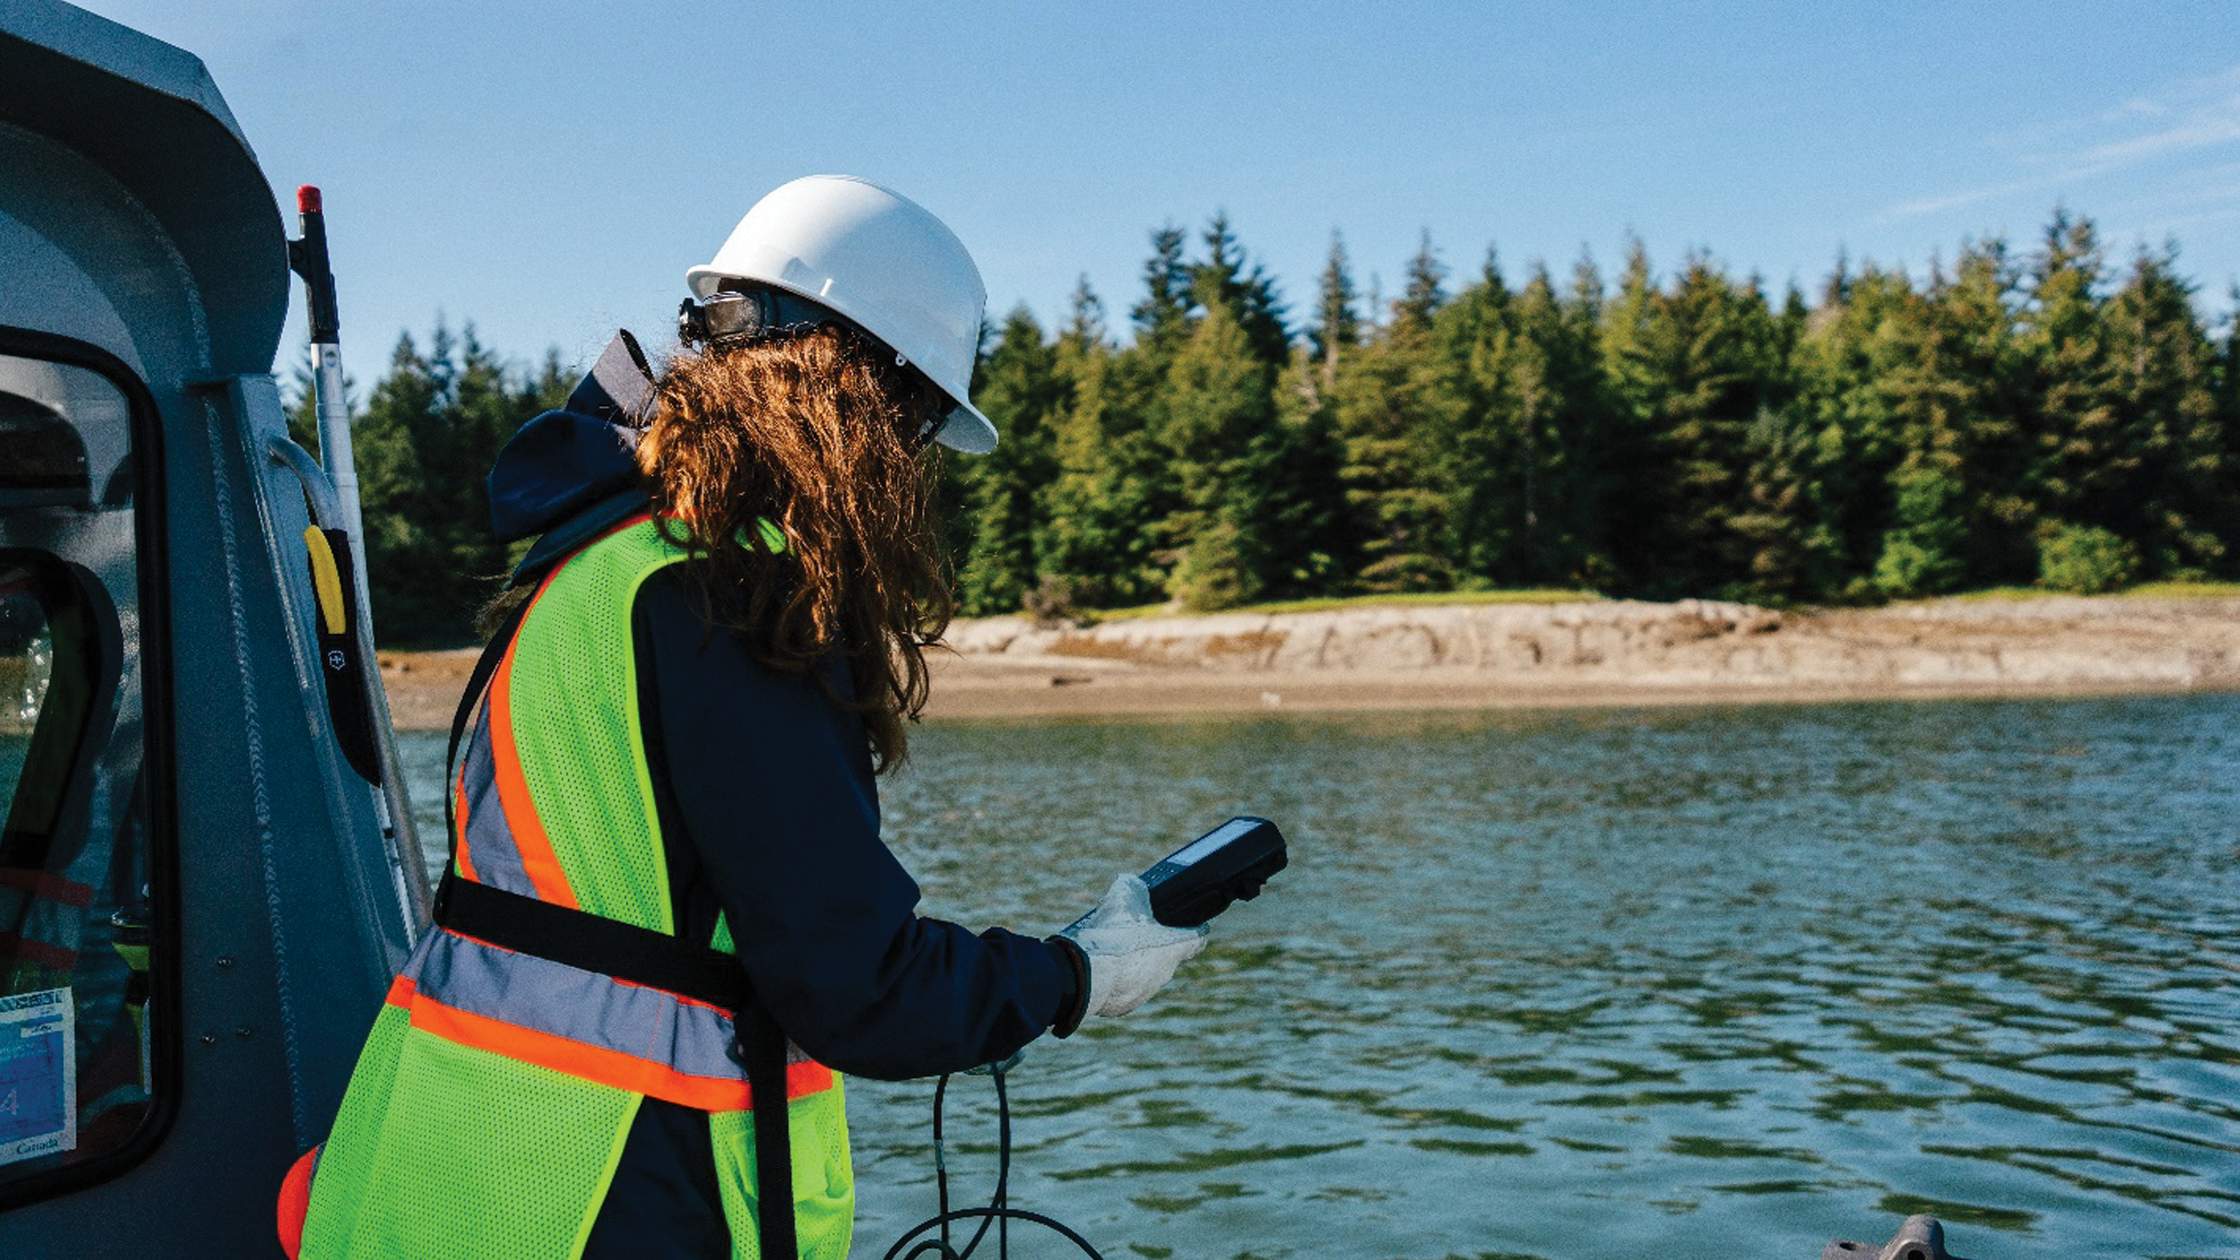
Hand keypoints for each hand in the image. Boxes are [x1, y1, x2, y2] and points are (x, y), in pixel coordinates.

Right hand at [1061, 874, 1207, 1017]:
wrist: (1088, 976)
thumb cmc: (1113, 936)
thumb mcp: (1123, 898)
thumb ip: (1131, 887)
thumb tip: (1129, 882)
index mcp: (1174, 947)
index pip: (1197, 938)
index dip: (1194, 929)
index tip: (1191, 923)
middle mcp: (1164, 973)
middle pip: (1166, 956)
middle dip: (1152, 944)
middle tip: (1132, 931)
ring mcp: (1145, 992)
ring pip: (1143, 975)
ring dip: (1131, 964)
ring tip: (1110, 949)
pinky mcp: (1124, 1005)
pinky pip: (1123, 990)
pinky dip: (1114, 980)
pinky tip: (1100, 968)